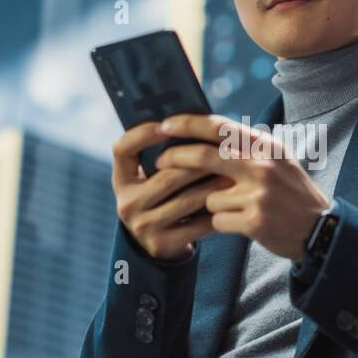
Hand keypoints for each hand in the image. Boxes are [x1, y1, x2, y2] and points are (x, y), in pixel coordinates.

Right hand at [110, 120, 233, 260]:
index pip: (122, 149)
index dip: (142, 134)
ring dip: (214, 185)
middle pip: (167, 175)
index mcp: (122, 180)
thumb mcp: (153, 178)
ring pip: (186, 199)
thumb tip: (194, 112)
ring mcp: (143, 226)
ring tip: (235, 174)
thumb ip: (165, 155)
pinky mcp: (162, 244)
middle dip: (199, 162)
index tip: (166, 124)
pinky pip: (196, 224)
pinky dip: (217, 211)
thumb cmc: (164, 198)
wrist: (161, 244)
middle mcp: (127, 203)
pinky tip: (233, 201)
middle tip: (225, 151)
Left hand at [155, 113, 331, 259]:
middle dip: (175, 158)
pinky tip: (241, 224)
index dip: (188, 124)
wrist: (320, 230)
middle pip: (204, 157)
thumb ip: (247, 146)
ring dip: (212, 204)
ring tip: (235, 209)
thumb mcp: (277, 159)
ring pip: (209, 196)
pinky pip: (218, 220)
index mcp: (266, 147)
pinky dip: (222, 223)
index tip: (165, 124)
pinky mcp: (253, 222)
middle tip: (159, 162)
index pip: (219, 127)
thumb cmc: (292, 193)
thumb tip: (205, 130)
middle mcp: (262, 167)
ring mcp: (258, 195)